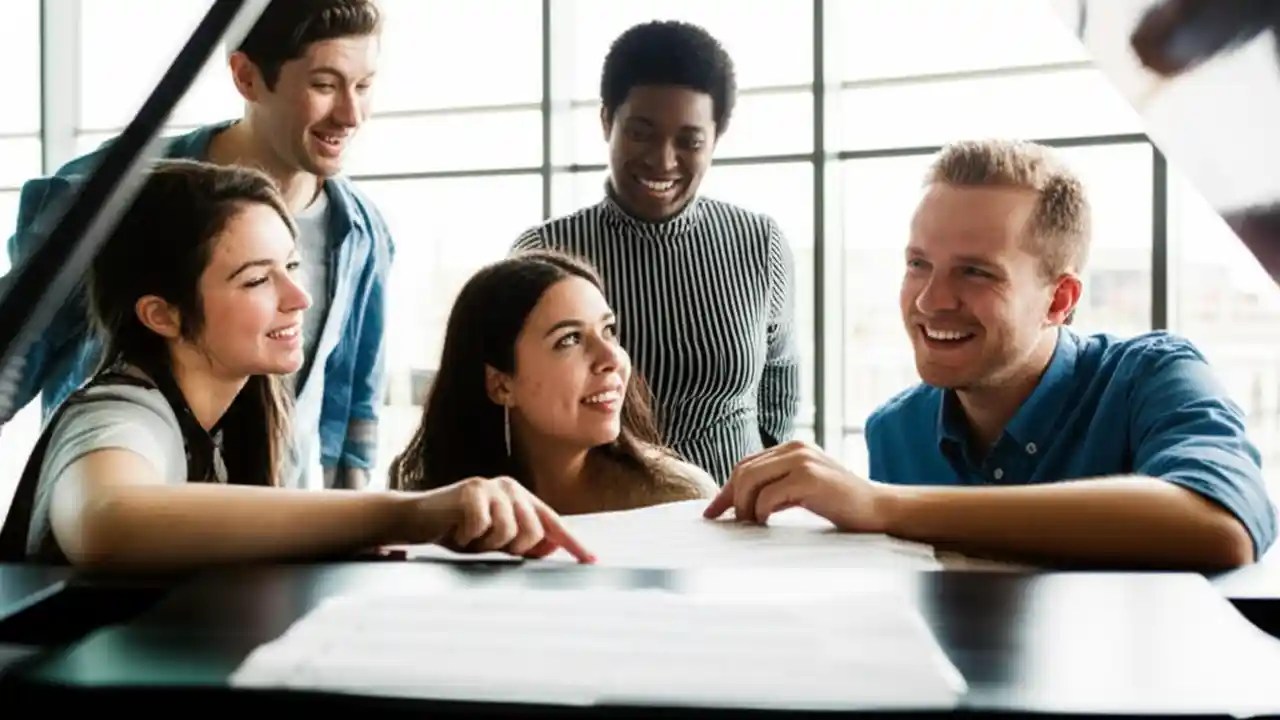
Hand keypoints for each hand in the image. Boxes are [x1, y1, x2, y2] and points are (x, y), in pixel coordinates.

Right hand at [409, 477, 594, 562]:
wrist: (416, 518)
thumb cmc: (457, 531)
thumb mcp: (493, 541)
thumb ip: (522, 543)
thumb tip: (552, 547)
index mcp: (520, 498)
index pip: (553, 523)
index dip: (572, 543)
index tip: (591, 561)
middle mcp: (511, 488)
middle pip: (533, 532)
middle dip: (511, 548)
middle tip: (485, 544)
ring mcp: (492, 486)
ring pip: (509, 531)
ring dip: (486, 544)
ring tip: (470, 536)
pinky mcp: (472, 490)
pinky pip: (483, 527)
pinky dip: (469, 537)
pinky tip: (457, 530)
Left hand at [703, 440, 893, 532]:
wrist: (878, 511)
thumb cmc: (840, 505)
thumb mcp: (802, 489)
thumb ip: (775, 487)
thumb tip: (737, 505)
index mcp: (791, 448)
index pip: (745, 465)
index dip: (725, 490)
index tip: (712, 514)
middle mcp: (794, 448)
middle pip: (742, 471)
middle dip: (731, 500)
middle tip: (734, 525)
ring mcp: (802, 460)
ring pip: (750, 480)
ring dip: (744, 508)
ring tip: (751, 526)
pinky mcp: (810, 477)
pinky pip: (768, 496)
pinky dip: (760, 513)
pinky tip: (767, 523)